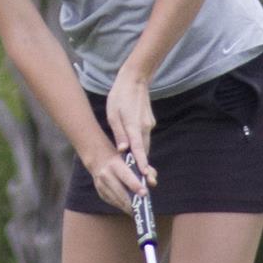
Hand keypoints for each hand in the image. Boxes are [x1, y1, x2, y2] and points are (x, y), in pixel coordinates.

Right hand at [85, 147, 145, 214]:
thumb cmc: (124, 160)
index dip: (135, 185)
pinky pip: (113, 202)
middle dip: (132, 201)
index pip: (126, 176)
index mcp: (114, 164)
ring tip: (138, 211)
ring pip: (116, 199)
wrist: (101, 160)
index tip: (144, 193)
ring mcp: (101, 185)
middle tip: (143, 208)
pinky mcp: (101, 193)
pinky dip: (122, 205)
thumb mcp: (135, 159)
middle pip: (120, 191)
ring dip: (128, 206)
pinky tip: (130, 208)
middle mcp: (105, 174)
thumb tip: (152, 183)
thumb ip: (147, 169)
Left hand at [104, 69, 156, 192]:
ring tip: (140, 173)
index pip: (139, 148)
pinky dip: (141, 147)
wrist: (135, 80)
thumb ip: (119, 133)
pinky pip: (144, 138)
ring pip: (145, 145)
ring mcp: (149, 124)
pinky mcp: (149, 122)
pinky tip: (136, 153)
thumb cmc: (119, 97)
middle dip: (143, 165)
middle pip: (144, 150)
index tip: (145, 174)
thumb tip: (122, 150)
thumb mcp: (113, 114)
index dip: (142, 163)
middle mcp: (144, 127)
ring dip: (141, 157)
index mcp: (134, 125)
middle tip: (144, 182)